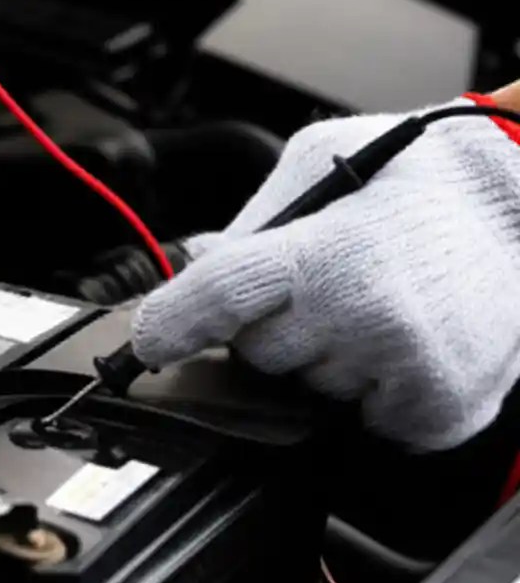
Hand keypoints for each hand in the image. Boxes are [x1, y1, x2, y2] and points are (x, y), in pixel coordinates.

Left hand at [131, 96, 519, 450]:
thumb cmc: (416, 178)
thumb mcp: (316, 164)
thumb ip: (251, 222)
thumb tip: (193, 267)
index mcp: (320, 252)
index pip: (217, 298)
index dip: (169, 324)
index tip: (147, 341)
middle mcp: (359, 313)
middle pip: (256, 354)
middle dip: (270, 328)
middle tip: (324, 288)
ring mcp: (401, 366)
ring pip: (308, 388)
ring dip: (326, 358)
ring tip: (377, 304)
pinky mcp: (435, 408)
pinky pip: (364, 418)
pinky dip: (374, 390)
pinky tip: (404, 340)